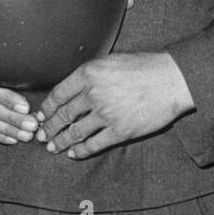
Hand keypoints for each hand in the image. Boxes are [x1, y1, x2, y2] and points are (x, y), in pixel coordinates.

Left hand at [36, 53, 193, 159]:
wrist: (172, 80)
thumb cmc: (145, 67)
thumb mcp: (112, 60)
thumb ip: (92, 74)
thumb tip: (74, 87)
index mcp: (89, 73)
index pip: (58, 94)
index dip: (46, 108)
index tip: (42, 115)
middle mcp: (93, 94)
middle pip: (63, 116)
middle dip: (49, 128)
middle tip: (42, 135)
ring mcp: (106, 114)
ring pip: (75, 133)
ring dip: (61, 142)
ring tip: (53, 147)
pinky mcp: (120, 131)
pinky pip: (94, 145)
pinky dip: (81, 151)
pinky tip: (74, 154)